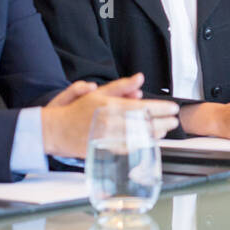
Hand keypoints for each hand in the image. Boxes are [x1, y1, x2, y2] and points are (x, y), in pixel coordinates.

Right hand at [41, 73, 179, 156]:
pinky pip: (130, 148)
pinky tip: (151, 140)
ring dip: (156, 133)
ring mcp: (108, 137)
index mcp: (110, 106)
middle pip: (145, 123)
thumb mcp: (98, 93)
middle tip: (174, 120)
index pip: (143, 107)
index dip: (162, 108)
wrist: (55, 130)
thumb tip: (140, 79)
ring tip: (166, 129)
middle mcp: (111, 122)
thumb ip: (121, 86)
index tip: (173, 108)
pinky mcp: (106, 150)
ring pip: (139, 137)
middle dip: (163, 122)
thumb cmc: (76, 110)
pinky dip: (143, 144)